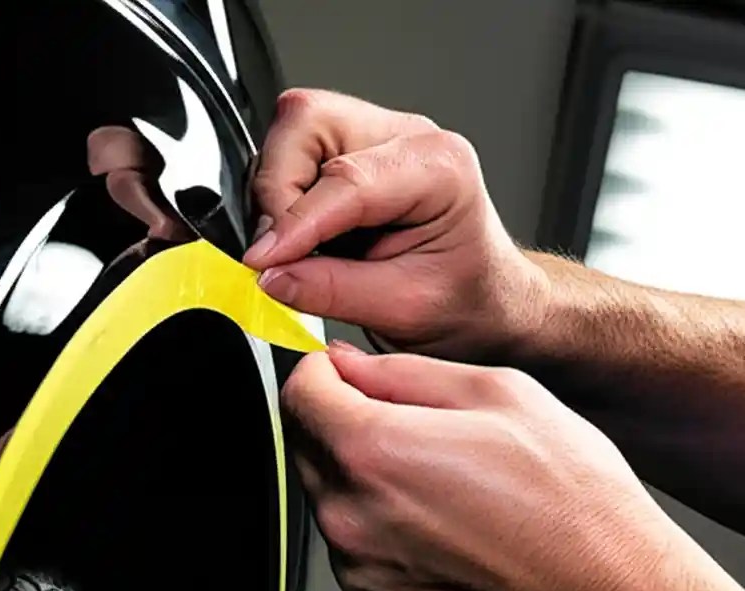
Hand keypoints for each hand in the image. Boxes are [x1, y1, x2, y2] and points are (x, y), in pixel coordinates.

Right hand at [245, 88, 547, 360]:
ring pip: (291, 133)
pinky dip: (282, 196)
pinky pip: (291, 152)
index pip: (346, 179)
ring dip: (277, 193)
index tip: (260, 261)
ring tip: (304, 248)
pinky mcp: (348, 148)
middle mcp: (407, 137)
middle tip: (279, 252)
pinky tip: (308, 234)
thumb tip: (269, 275)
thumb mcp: (401, 311)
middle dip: (277, 190)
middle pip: (307, 124)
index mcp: (440, 168)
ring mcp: (375, 135)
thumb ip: (329, 291)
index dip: (293, 222)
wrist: (483, 301)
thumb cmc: (464, 299)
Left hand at [282, 342, 695, 590]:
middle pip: (307, 446)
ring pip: (331, 499)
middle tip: (416, 430)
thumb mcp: (498, 392)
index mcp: (372, 452)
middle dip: (344, 425)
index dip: (324, 374)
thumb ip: (401, 372)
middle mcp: (351, 516)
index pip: (299, 393)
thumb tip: (348, 364)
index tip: (348, 376)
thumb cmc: (571, 502)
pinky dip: (382, 533)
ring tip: (444, 486)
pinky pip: (355, 551)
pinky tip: (443, 529)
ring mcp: (358, 570)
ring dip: (365, 481)